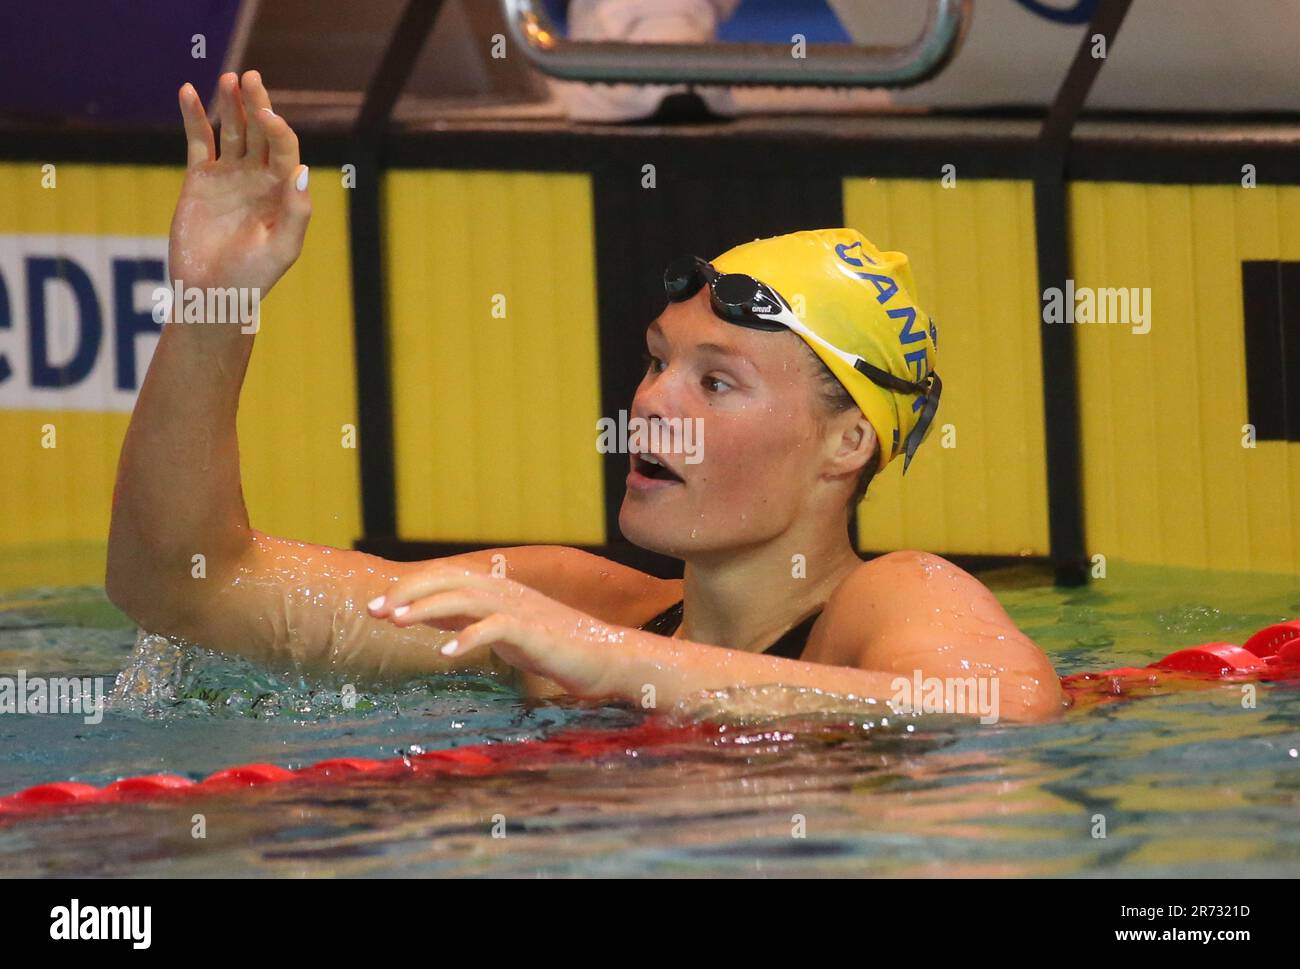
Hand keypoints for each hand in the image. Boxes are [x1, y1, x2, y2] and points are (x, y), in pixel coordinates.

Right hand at [169, 71, 310, 301]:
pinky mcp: (200, 179)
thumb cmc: (253, 277)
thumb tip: (302, 169)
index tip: (265, 115)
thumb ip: (297, 211)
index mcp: (284, 191)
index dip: (277, 129)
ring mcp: (230, 176)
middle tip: (250, 77)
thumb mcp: (282, 249)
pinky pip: (199, 141)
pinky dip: (195, 117)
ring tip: (228, 79)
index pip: (284, 149)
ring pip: (232, 130)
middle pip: (260, 132)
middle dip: (256, 104)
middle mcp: (259, 178)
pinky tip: (189, 93)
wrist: (212, 293)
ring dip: (230, 104)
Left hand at [367, 566, 623, 696]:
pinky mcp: (534, 631)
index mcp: (496, 589)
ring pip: (465, 598)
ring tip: (396, 622)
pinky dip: (469, 638)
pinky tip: (446, 654)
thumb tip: (426, 615)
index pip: (444, 577)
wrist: (606, 656)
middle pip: (448, 579)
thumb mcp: (502, 630)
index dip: (408, 588)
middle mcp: (504, 591)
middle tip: (373, 611)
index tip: (375, 607)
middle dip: (408, 592)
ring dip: (427, 608)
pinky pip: (495, 628)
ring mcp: (519, 609)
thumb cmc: (554, 646)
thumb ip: (468, 619)